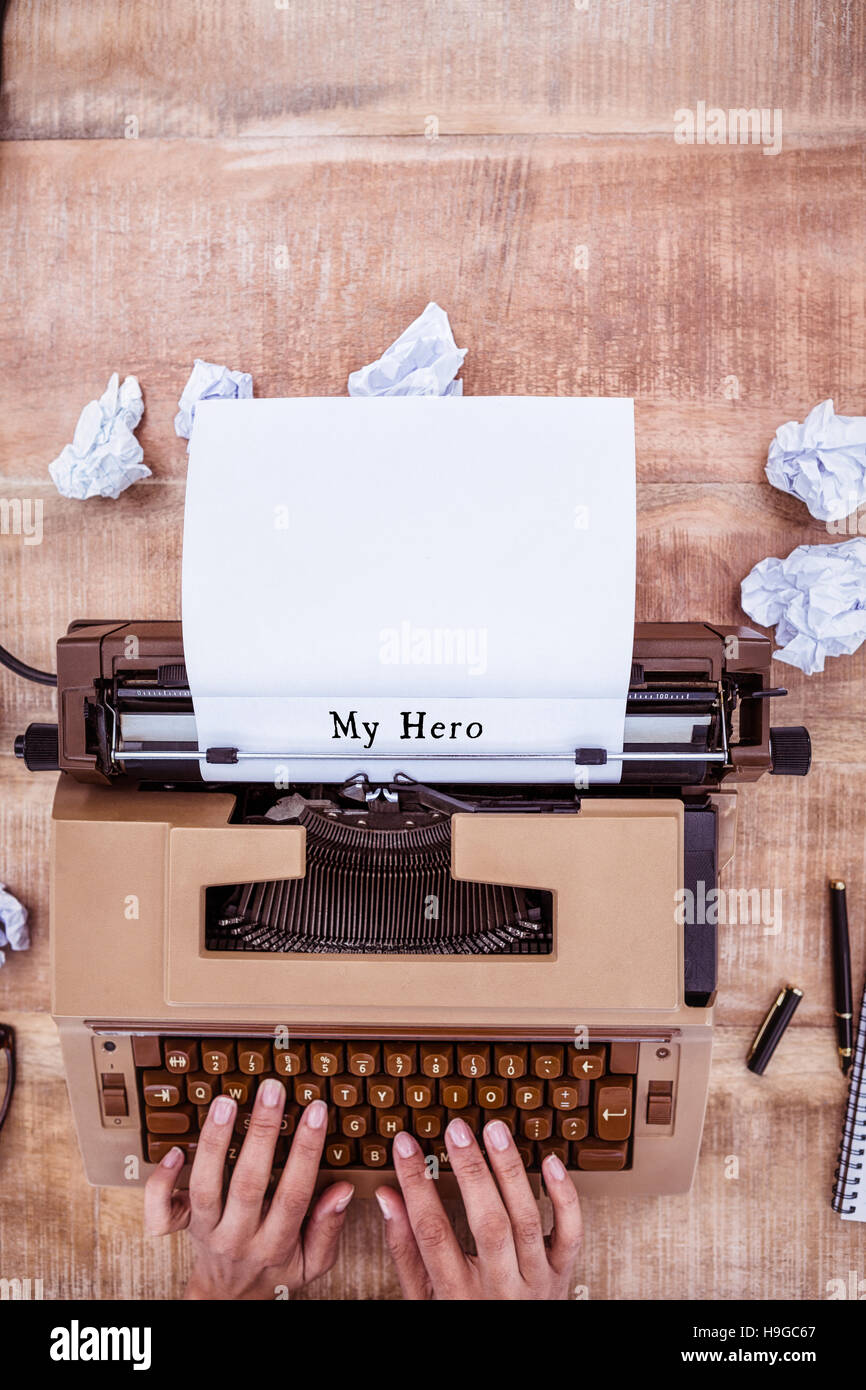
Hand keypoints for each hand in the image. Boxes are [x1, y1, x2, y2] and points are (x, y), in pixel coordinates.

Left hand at [144, 1085, 353, 1299]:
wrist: (230, 1298)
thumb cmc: (276, 1270)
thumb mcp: (312, 1263)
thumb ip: (328, 1228)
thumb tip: (343, 1190)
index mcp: (275, 1245)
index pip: (295, 1193)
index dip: (306, 1149)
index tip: (316, 1110)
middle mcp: (238, 1238)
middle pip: (248, 1183)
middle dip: (262, 1133)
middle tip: (272, 1090)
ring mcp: (207, 1231)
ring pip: (206, 1187)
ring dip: (215, 1142)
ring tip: (226, 1102)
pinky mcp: (183, 1227)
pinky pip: (162, 1212)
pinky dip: (162, 1181)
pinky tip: (176, 1150)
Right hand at [376, 1119, 581, 1299]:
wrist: (510, 1356)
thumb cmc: (462, 1314)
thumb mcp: (424, 1296)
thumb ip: (405, 1248)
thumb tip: (387, 1195)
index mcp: (457, 1295)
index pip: (432, 1231)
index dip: (416, 1184)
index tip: (405, 1144)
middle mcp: (499, 1288)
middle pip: (487, 1224)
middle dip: (471, 1172)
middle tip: (456, 1129)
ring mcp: (535, 1280)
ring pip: (526, 1220)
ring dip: (510, 1171)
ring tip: (495, 1130)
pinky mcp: (562, 1272)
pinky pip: (570, 1233)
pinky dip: (565, 1197)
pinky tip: (550, 1161)